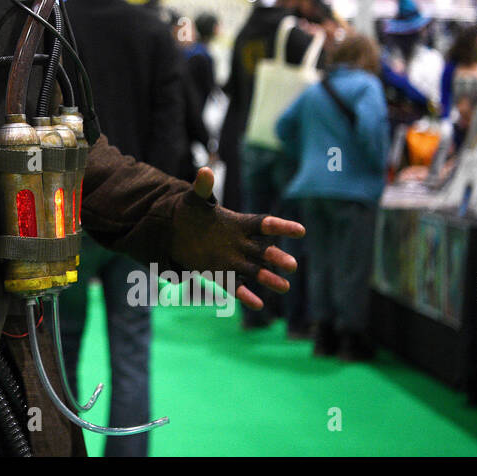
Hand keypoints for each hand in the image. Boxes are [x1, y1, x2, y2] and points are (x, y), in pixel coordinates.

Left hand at [170, 166, 304, 311]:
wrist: (176, 232)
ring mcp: (233, 261)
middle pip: (264, 251)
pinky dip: (246, 296)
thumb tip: (205, 171)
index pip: (264, 225)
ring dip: (269, 278)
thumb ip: (202, 187)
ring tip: (285, 287)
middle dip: (277, 258)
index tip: (300, 231)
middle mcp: (241, 244)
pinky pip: (236, 287)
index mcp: (240, 224)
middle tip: (291, 265)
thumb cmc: (191, 212)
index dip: (281, 227)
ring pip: (255, 271)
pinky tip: (258, 304)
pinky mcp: (222, 275)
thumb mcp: (194, 199)